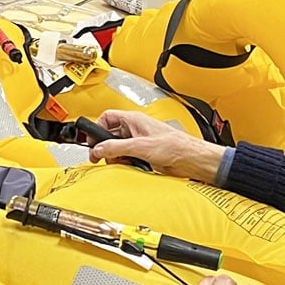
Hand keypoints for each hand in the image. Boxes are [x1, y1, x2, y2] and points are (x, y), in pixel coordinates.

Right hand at [89, 109, 226, 181]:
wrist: (191, 159)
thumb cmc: (176, 145)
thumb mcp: (140, 146)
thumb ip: (116, 147)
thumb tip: (98, 149)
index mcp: (134, 119)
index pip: (106, 118)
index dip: (97, 129)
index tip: (93, 142)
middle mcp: (135, 129)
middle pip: (109, 135)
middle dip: (105, 147)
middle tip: (102, 156)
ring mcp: (139, 142)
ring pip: (117, 148)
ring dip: (115, 157)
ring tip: (119, 162)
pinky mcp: (143, 154)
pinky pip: (126, 157)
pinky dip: (124, 163)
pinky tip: (129, 166)